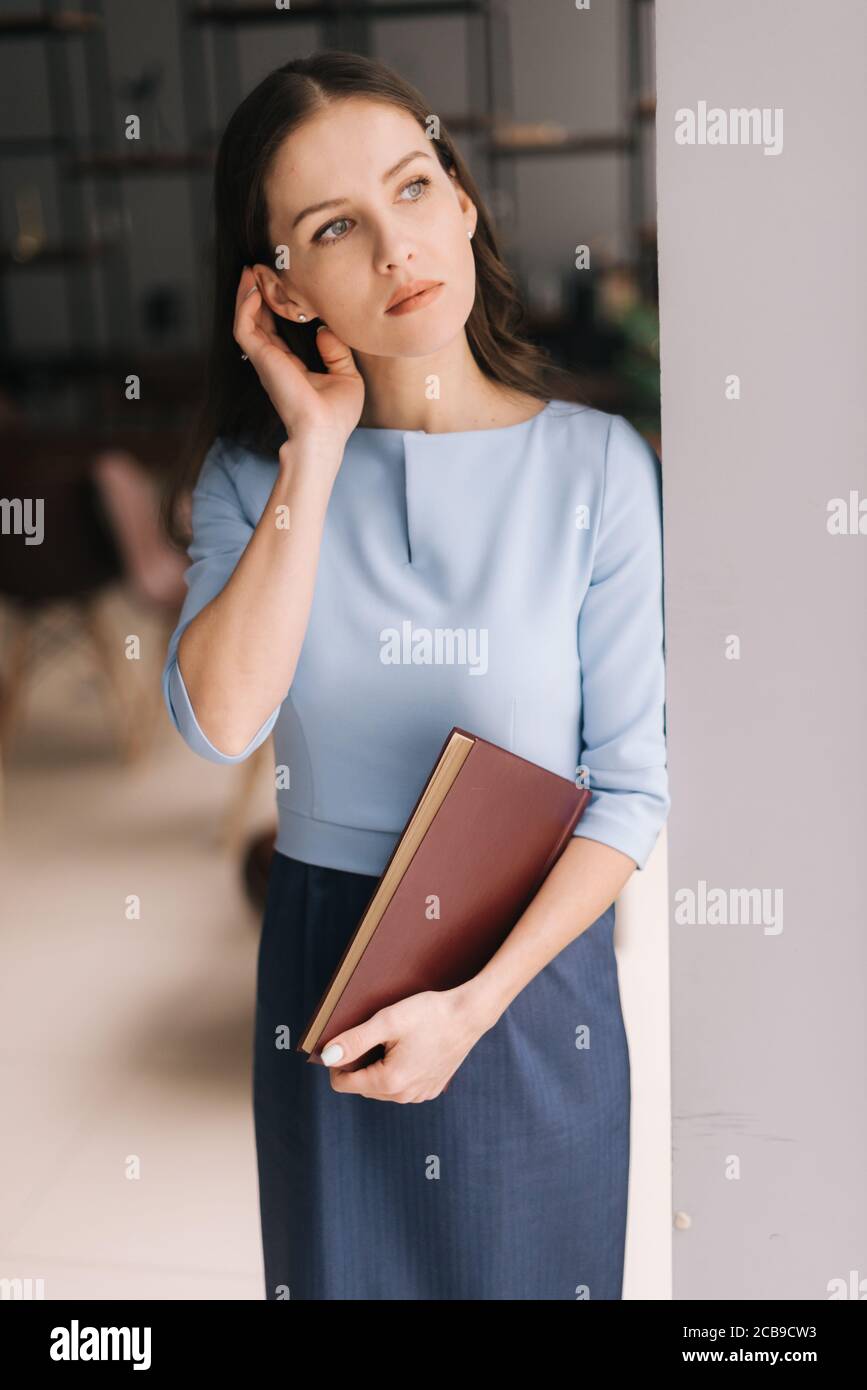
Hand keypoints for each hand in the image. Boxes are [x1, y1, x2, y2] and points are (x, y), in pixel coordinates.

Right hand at [233, 265, 363, 448]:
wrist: (323, 433)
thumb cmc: (336, 415)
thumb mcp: (347, 377)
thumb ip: (337, 352)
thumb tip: (324, 330)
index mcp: (292, 367)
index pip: (278, 332)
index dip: (276, 309)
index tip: (280, 287)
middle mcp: (274, 362)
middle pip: (258, 322)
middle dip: (256, 295)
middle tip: (259, 269)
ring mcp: (265, 360)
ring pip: (246, 321)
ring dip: (246, 295)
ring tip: (250, 272)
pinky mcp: (261, 358)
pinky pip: (244, 327)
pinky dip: (246, 306)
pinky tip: (254, 289)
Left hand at [323, 985, 493, 1102]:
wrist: (470, 1014)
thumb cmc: (430, 1013)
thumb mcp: (387, 1021)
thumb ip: (354, 1040)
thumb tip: (327, 1056)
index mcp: (390, 1082)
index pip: (343, 1083)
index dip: (338, 1060)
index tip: (348, 1039)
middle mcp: (404, 1096)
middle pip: (362, 1086)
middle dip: (360, 1064)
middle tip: (374, 1035)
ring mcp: (420, 1095)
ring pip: (381, 1087)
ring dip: (378, 1067)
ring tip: (393, 1039)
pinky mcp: (431, 1089)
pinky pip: (401, 1086)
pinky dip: (397, 1070)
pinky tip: (409, 1048)